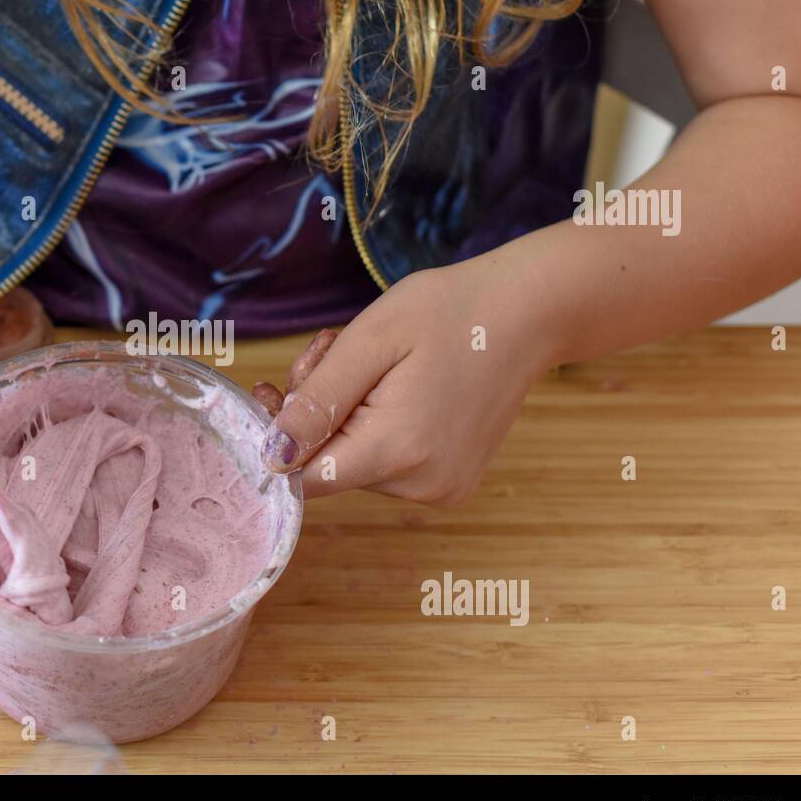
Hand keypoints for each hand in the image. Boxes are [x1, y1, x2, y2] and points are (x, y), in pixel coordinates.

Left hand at [256, 261, 554, 501]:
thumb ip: (318, 401)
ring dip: (344, 415)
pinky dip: (375, 427)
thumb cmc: (448, 312)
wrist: (528, 313)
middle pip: (329, 467)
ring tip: (372, 362)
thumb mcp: (369, 341)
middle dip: (316, 411)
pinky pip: (387, 464)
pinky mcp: (450, 482)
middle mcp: (422, 485)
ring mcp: (442, 488)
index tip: (275, 388)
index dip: (280, 437)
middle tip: (330, 349)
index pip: (306, 477)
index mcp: (399, 451)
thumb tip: (272, 455)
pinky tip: (394, 385)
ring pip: (355, 464)